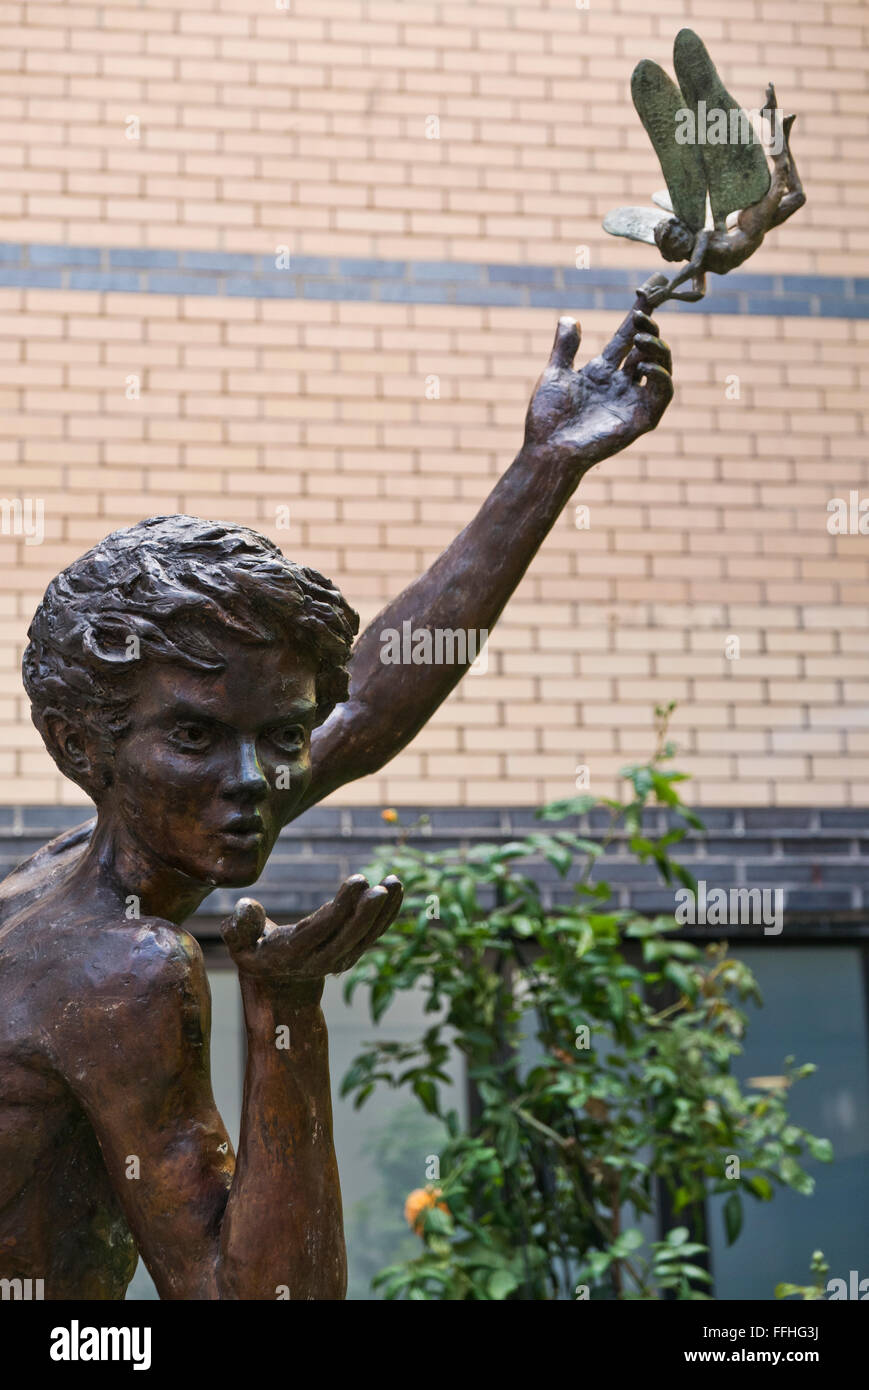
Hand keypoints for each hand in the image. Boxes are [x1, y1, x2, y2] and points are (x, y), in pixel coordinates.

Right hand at [221, 874, 402, 981]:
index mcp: (293, 953)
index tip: (357, 881)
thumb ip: (238, 926)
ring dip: (384, 910)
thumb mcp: (238, 943)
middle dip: (366, 911)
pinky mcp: (352, 954)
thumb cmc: (255, 951)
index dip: (341, 907)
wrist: (279, 982)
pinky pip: (373, 933)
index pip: (321, 930)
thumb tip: (246, 906)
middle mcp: (320, 960)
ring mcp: (340, 959)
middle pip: (348, 935)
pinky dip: (387, 914)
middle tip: (381, 886)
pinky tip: (396, 890)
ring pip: (366, 935)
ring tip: (395, 881)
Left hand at [520, 307, 672, 471]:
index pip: (626, 338)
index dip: (637, 316)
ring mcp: (631, 401)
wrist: (548, 448)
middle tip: (641, 317)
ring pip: (660, 368)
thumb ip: (565, 347)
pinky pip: (662, 395)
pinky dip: (659, 377)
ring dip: (657, 350)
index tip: (646, 293)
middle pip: (647, 349)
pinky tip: (643, 367)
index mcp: (601, 372)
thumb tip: (569, 319)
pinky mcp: (640, 420)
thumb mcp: (555, 373)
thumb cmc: (547, 417)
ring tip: (642, 339)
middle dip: (649, 330)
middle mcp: (620, 384)